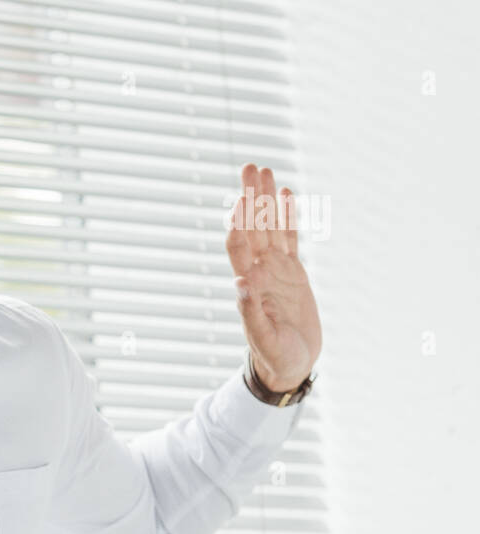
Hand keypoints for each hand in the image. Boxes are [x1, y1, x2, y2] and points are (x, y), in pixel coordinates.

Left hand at [226, 163, 321, 392]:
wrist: (290, 366)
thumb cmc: (275, 358)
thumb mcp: (264, 340)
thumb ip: (251, 313)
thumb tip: (240, 283)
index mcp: (250, 286)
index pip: (240, 247)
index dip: (239, 223)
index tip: (240, 200)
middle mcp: (260, 271)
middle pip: (253, 228)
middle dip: (251, 198)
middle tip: (250, 167)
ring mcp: (276, 270)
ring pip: (270, 227)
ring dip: (266, 200)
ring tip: (263, 170)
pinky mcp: (294, 272)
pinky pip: (290, 239)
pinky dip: (287, 217)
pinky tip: (285, 194)